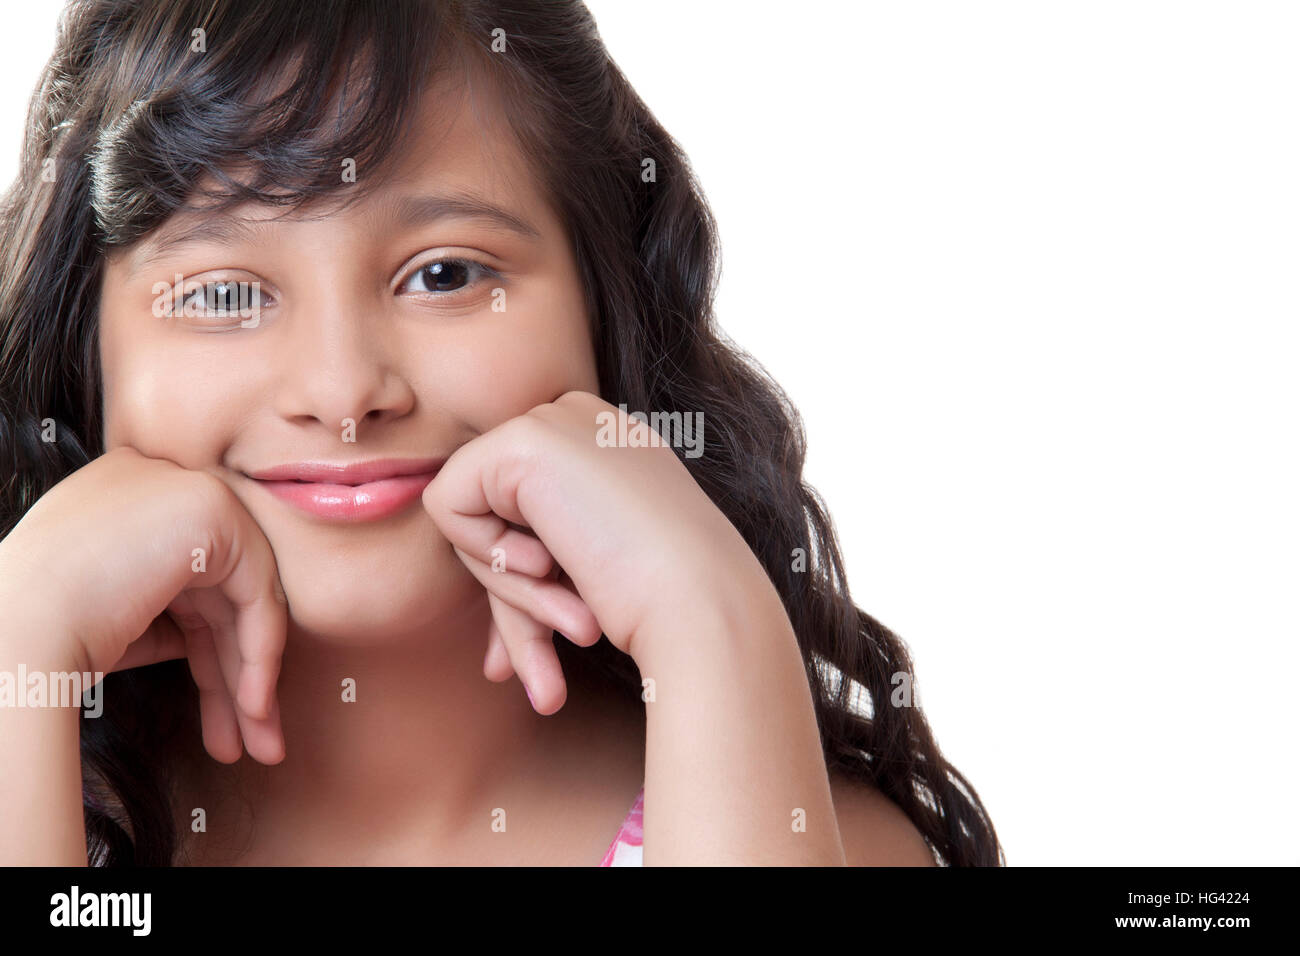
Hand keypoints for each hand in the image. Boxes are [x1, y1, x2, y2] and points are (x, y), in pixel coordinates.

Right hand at [0, 446, 286, 763]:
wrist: (15, 636)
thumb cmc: (48, 636)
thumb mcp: (122, 618)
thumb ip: (172, 613)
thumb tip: (222, 642)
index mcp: (125, 495)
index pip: (188, 577)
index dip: (209, 647)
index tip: (226, 709)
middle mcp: (158, 479)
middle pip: (219, 592)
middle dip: (235, 673)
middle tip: (251, 738)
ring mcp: (187, 487)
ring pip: (245, 598)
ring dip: (251, 678)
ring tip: (260, 744)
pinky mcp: (213, 509)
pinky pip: (258, 593)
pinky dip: (259, 655)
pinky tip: (254, 709)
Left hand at [421, 390, 775, 712]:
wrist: (700, 606)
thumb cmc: (661, 608)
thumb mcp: (590, 578)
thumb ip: (540, 581)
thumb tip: (492, 657)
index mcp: (606, 445)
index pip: (522, 507)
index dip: (526, 579)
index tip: (559, 635)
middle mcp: (581, 420)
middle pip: (492, 510)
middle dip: (512, 593)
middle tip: (539, 674)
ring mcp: (555, 420)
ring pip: (469, 511)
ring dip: (508, 587)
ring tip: (573, 621)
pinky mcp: (522, 439)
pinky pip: (448, 507)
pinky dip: (486, 558)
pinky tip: (551, 564)